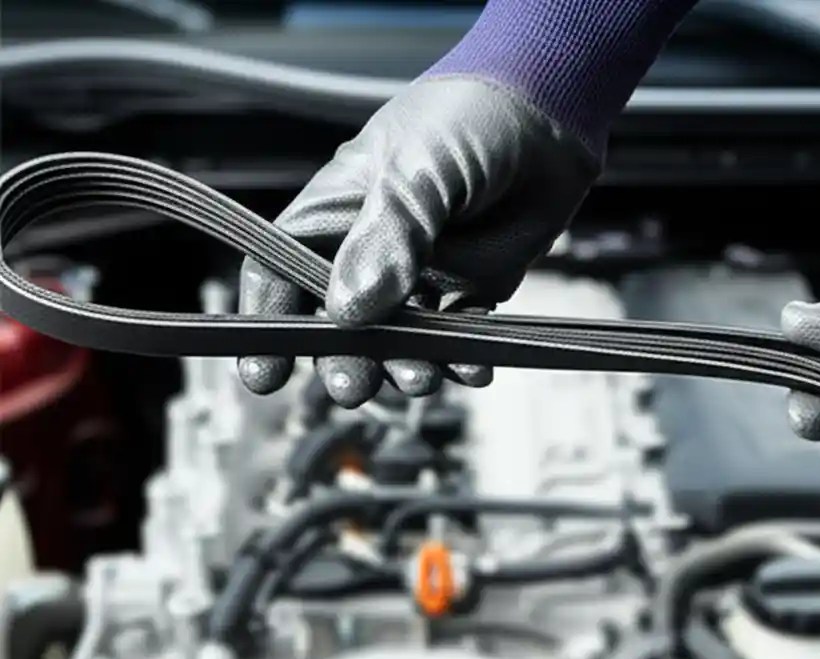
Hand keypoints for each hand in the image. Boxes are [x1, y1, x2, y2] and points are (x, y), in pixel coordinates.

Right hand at [237, 77, 598, 405]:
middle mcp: (372, 250)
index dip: (268, 323)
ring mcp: (423, 273)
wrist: (552, 110)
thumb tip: (351, 309)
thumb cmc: (469, 117)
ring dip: (406, 367)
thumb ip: (389, 237)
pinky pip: (458, 338)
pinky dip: (463, 359)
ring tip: (423, 378)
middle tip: (356, 385)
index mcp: (336, 213)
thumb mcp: (418, 169)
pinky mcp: (473, 286)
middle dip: (344, 360)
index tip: (266, 373)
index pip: (280, 272)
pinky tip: (473, 370)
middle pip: (338, 324)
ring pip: (399, 340)